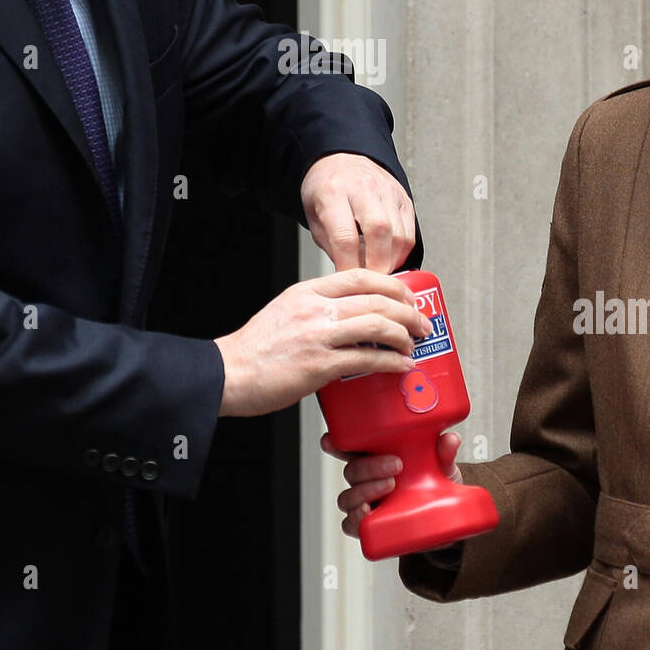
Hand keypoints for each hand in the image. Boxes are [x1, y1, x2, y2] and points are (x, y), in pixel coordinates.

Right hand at [214, 269, 429, 416]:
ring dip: (404, 335)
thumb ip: (316, 308)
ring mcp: (318, 335)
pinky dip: (391, 362)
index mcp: (307, 291)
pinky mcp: (319, 365)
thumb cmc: (255, 349)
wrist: (228, 373)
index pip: (359, 276)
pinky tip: (400, 366)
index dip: (391, 285)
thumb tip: (350, 315)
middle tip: (421, 324)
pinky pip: (367, 358)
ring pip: (377, 325)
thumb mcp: (286, 311)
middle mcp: (315, 308)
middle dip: (407, 312)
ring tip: (413, 345)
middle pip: (376, 300)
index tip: (407, 297)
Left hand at [300, 153, 415, 271]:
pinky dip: (401, 252)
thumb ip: (331, 245)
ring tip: (378, 271)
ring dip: (391, 261)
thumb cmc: (326, 189)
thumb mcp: (315, 216)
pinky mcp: (404, 198)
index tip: (347, 280)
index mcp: (334, 192)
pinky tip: (388, 257)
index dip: (348, 265)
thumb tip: (348, 275)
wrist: (341, 159)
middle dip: (376, 266)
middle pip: (379, 233)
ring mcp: (387, 191)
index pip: (345, 237)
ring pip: (399, 235)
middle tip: (369, 281)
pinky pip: (409, 233)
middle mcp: (363, 188)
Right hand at [322, 430, 461, 541]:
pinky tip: (367, 514)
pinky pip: (350, 525)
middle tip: (395, 466)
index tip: (330, 439)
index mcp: (378, 458)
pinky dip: (354, 520)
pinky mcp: (370, 527)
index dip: (337, 443)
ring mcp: (366, 503)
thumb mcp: (443, 468)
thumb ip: (443, 453)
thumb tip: (449, 439)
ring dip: (364, 490)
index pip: (351, 448)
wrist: (446, 523)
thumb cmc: (436, 487)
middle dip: (369, 466)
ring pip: (347, 496)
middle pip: (352, 470)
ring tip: (388, 487)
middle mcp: (367, 479)